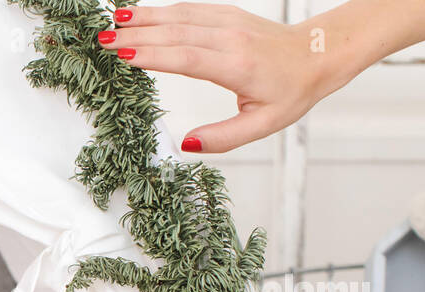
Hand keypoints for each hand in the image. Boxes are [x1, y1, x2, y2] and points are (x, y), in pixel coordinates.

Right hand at [98, 2, 348, 152]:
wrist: (319, 53)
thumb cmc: (292, 91)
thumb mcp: (263, 125)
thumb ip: (223, 138)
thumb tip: (186, 144)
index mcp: (237, 67)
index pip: (187, 58)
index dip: (154, 55)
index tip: (124, 54)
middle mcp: (231, 39)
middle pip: (177, 32)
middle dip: (138, 34)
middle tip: (105, 39)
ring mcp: (229, 22)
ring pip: (180, 15)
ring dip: (145, 17)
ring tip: (114, 21)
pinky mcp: (227, 14)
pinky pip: (189, 9)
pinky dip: (162, 10)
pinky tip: (141, 12)